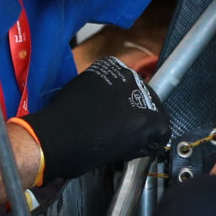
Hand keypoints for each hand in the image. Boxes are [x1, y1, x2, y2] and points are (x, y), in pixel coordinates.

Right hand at [18, 57, 169, 182]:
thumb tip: (113, 105)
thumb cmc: (60, 120)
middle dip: (138, 119)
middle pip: (148, 100)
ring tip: (120, 142)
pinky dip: (147, 146)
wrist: (55, 137)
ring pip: (156, 116)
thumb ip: (103, 92)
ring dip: (143, 131)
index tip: (118, 120)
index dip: (127, 108)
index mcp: (113, 65)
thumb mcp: (82, 90)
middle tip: (121, 134)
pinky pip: (161, 135)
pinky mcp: (148, 120)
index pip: (133, 87)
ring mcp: (142, 97)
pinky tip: (127, 150)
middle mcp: (130, 76)